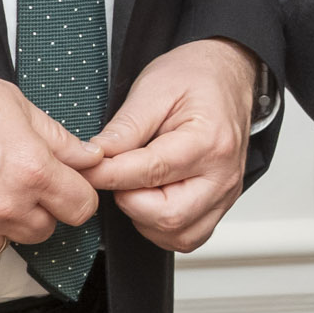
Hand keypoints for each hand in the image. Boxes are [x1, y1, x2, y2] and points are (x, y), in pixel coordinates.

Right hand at [0, 59, 101, 259]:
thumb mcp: (14, 104)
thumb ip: (58, 138)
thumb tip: (88, 156)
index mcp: (30, 172)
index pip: (80, 208)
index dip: (74, 195)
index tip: (64, 188)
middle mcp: (1, 208)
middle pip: (42, 230)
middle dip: (34, 209)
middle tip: (10, 180)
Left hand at [90, 38, 259, 252]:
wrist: (226, 76)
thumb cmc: (195, 78)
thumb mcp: (154, 88)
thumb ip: (125, 128)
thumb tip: (96, 158)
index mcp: (209, 141)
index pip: (151, 172)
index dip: (109, 175)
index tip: (86, 169)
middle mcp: (223, 175)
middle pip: (168, 216)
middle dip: (130, 201)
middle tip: (117, 175)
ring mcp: (225, 194)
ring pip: (177, 234)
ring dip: (145, 217)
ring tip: (136, 183)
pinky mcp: (219, 205)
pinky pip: (187, 236)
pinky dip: (161, 226)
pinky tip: (152, 197)